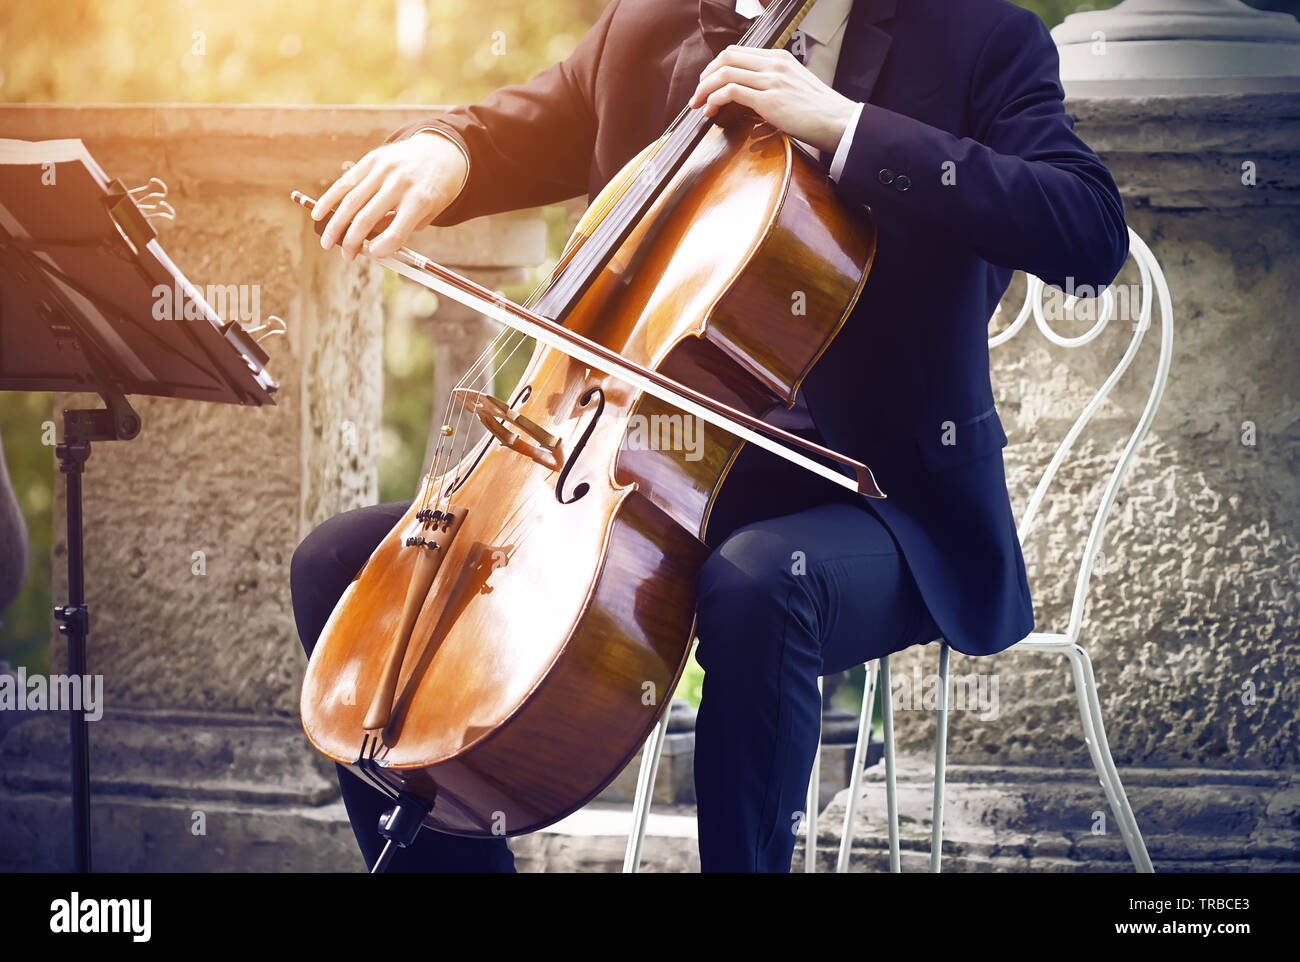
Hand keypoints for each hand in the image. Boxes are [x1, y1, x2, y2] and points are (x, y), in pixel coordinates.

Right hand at [313, 131, 468, 260]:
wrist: (440, 151)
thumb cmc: (433, 189)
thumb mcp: (429, 213)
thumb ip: (402, 227)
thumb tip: (370, 243)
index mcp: (420, 200)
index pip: (396, 232)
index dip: (381, 248)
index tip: (372, 255)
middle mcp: (400, 183)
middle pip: (366, 217)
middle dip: (352, 241)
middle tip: (346, 255)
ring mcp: (384, 169)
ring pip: (351, 200)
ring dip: (335, 225)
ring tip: (327, 242)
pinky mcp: (372, 159)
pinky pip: (346, 182)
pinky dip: (330, 199)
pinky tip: (318, 214)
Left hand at [689, 45, 858, 153]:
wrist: (839, 122)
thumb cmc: (820, 112)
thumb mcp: (795, 87)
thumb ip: (774, 85)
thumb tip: (752, 97)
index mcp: (780, 58)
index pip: (738, 52)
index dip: (717, 67)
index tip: (708, 82)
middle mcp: (774, 64)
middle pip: (726, 57)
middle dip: (705, 76)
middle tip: (697, 94)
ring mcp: (771, 80)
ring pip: (725, 73)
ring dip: (704, 89)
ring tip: (698, 104)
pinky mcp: (769, 100)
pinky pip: (731, 91)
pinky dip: (715, 100)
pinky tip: (711, 111)